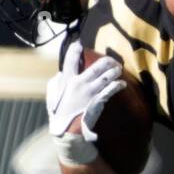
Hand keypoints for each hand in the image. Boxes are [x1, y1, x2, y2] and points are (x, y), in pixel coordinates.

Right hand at [47, 42, 124, 166]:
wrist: (68, 131)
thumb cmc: (59, 114)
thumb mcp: (52, 96)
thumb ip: (56, 83)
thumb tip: (60, 74)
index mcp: (66, 80)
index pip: (70, 60)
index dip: (74, 49)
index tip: (78, 43)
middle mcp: (78, 83)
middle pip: (95, 67)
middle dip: (105, 61)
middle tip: (111, 60)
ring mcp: (89, 92)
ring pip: (105, 77)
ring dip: (114, 71)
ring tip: (118, 69)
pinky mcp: (98, 101)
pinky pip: (110, 90)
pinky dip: (117, 85)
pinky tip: (121, 83)